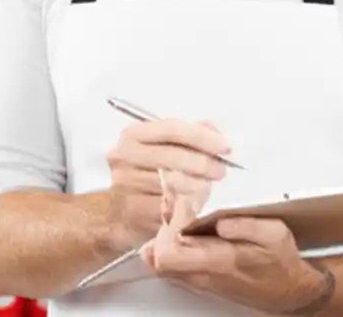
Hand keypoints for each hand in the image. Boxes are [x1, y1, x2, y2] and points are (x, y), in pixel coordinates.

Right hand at [104, 119, 230, 248]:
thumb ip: (186, 136)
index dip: (202, 137)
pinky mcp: (133, 209)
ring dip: (198, 186)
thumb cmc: (144, 175)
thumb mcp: (160, 149)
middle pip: (173, 156)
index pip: (172, 129)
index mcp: (133, 134)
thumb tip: (213, 128)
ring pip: (173, 183)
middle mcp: (124, 155)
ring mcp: (126, 184)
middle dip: (203, 163)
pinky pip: (169, 206)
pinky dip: (187, 205)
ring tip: (208, 188)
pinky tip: (194, 204)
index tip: (225, 147)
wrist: (117, 214)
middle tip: (221, 171)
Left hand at [141, 206, 333, 315]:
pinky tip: (185, 229)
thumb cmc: (281, 262)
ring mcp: (197, 279)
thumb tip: (220, 220)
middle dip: (161, 226)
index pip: (168, 252)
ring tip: (181, 215)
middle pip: (156, 257)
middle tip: (177, 207)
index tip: (182, 205)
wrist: (288, 291)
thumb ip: (247, 226)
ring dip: (164, 235)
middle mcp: (202, 274)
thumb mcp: (275, 234)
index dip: (168, 225)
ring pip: (159, 262)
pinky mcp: (197, 280)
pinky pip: (170, 265)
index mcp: (218, 261)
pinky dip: (169, 244)